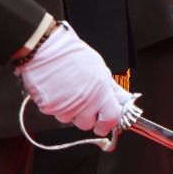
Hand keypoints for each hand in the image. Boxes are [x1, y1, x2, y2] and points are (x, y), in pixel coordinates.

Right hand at [16, 22, 133, 135]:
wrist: (47, 48)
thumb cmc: (74, 55)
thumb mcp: (101, 69)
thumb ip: (113, 89)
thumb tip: (125, 101)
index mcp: (100, 92)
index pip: (111, 119)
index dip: (109, 124)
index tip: (106, 122)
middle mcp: (84, 102)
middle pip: (88, 125)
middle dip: (87, 117)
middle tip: (85, 102)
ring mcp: (65, 107)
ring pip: (70, 120)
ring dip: (71, 112)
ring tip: (69, 92)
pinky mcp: (48, 108)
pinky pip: (55, 115)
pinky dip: (57, 107)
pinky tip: (58, 91)